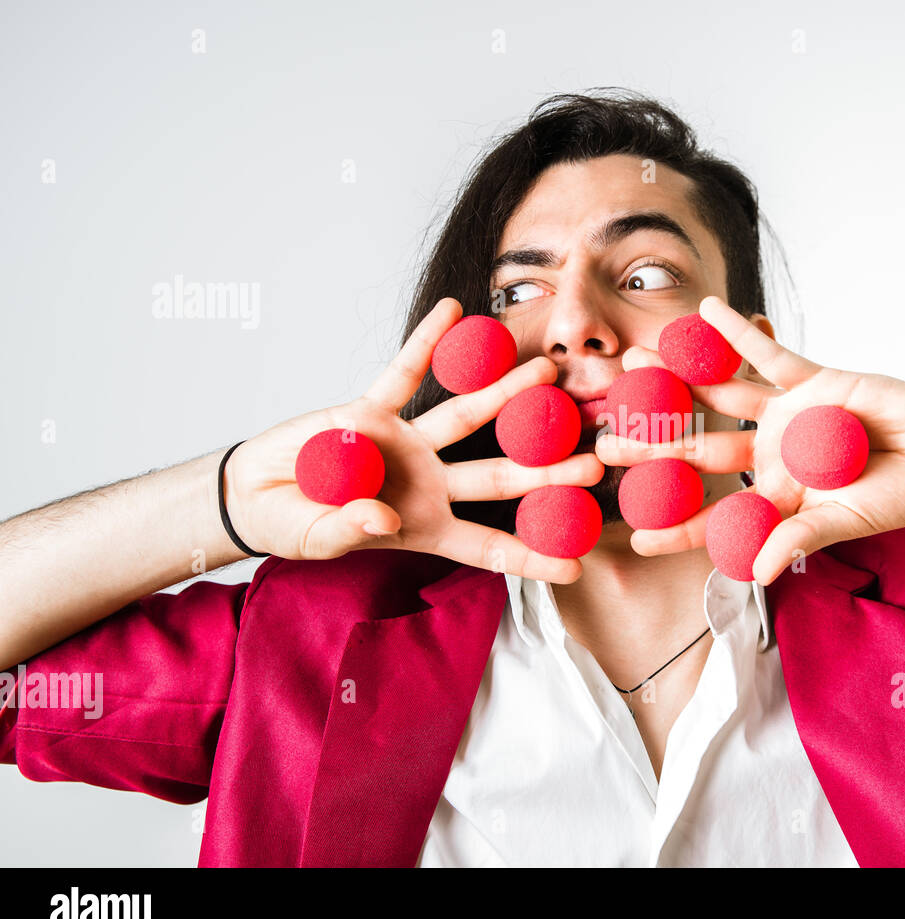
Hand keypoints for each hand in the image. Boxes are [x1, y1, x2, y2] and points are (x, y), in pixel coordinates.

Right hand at [222, 298, 603, 581]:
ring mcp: (405, 443)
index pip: (487, 547)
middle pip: (496, 476)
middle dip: (544, 471)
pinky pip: (402, 369)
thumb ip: (349, 529)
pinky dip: (425, 340)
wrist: (255, 493)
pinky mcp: (370, 408)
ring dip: (503, 391)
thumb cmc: (292, 526)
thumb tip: (383, 517)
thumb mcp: (317, 538)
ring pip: (464, 415)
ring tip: (545, 369)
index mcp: (424, 526)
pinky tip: (454, 310)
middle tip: (592, 461)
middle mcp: (428, 483)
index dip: (529, 557)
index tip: (576, 566)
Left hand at [593, 296, 904, 584]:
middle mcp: (768, 452)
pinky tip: (705, 310)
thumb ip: (802, 538)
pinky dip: (738, 333)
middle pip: (698, 449)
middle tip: (604, 443)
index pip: (715, 514)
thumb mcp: (849, 522)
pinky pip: (767, 354)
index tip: (634, 537)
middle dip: (652, 445)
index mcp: (773, 495)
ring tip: (634, 361)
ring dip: (678, 377)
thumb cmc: (899, 496)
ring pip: (719, 393)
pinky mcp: (809, 378)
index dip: (676, 526)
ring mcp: (784, 413)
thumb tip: (758, 569)